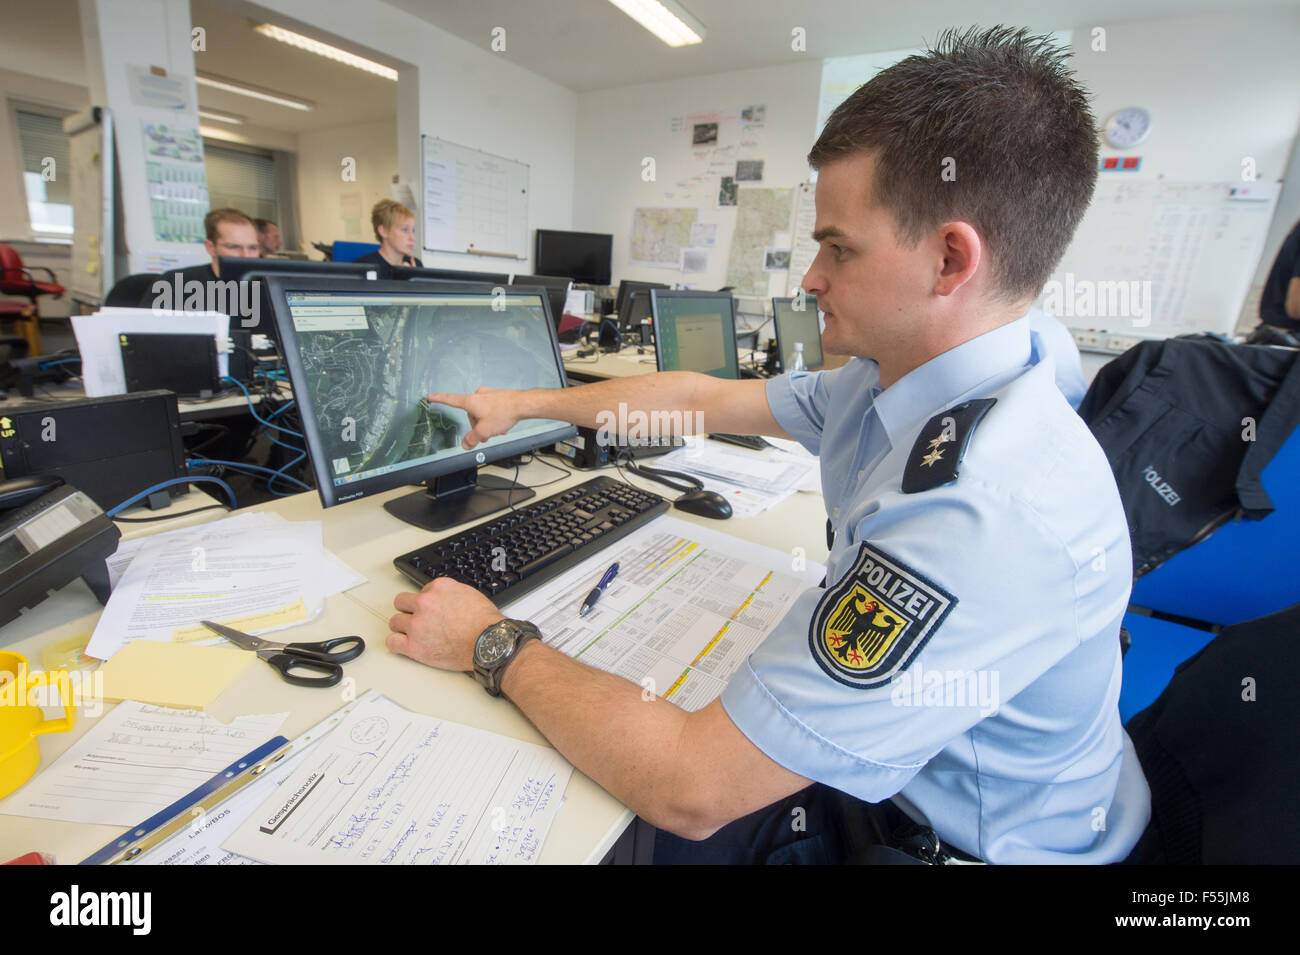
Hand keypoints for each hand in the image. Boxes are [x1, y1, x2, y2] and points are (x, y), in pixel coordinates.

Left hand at [388, 576, 504, 671]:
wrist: (489, 642)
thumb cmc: (485, 624)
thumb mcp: (470, 595)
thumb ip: (451, 595)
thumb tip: (443, 600)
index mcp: (439, 588)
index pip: (422, 591)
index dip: (427, 602)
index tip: (431, 610)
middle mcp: (425, 603)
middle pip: (401, 602)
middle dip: (409, 611)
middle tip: (418, 619)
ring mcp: (417, 624)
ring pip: (395, 621)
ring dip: (403, 627)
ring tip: (413, 633)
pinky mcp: (414, 645)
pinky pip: (392, 642)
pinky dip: (397, 643)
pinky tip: (404, 644)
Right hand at [426, 387, 523, 449]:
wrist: (523, 404)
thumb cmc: (503, 413)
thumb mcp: (484, 431)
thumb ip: (472, 439)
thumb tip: (465, 445)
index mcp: (471, 401)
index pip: (450, 400)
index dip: (439, 399)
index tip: (431, 396)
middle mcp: (478, 395)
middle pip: (471, 414)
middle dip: (477, 425)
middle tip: (486, 434)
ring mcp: (489, 395)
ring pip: (482, 413)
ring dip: (487, 423)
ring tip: (498, 429)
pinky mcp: (498, 397)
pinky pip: (491, 410)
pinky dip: (495, 419)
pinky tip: (503, 425)